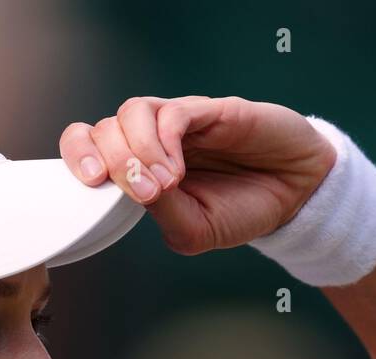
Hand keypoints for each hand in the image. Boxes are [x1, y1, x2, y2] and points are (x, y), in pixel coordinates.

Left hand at [59, 95, 336, 255]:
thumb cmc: (242, 209)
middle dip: (114, 163)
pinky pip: (173, 113)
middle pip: (104, 127)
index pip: (90, 145)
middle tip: (141, 194)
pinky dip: (165, 141)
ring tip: (164, 185)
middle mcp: (153, 139)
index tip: (92, 184)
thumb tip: (133, 193)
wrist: (295, 194)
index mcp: (140, 168)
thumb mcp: (195, 231)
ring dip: (138, 152)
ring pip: (132, 112)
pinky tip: (177, 171)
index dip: (79, 157)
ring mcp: (181, 122)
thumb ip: (161, 214)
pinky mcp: (210, 110)